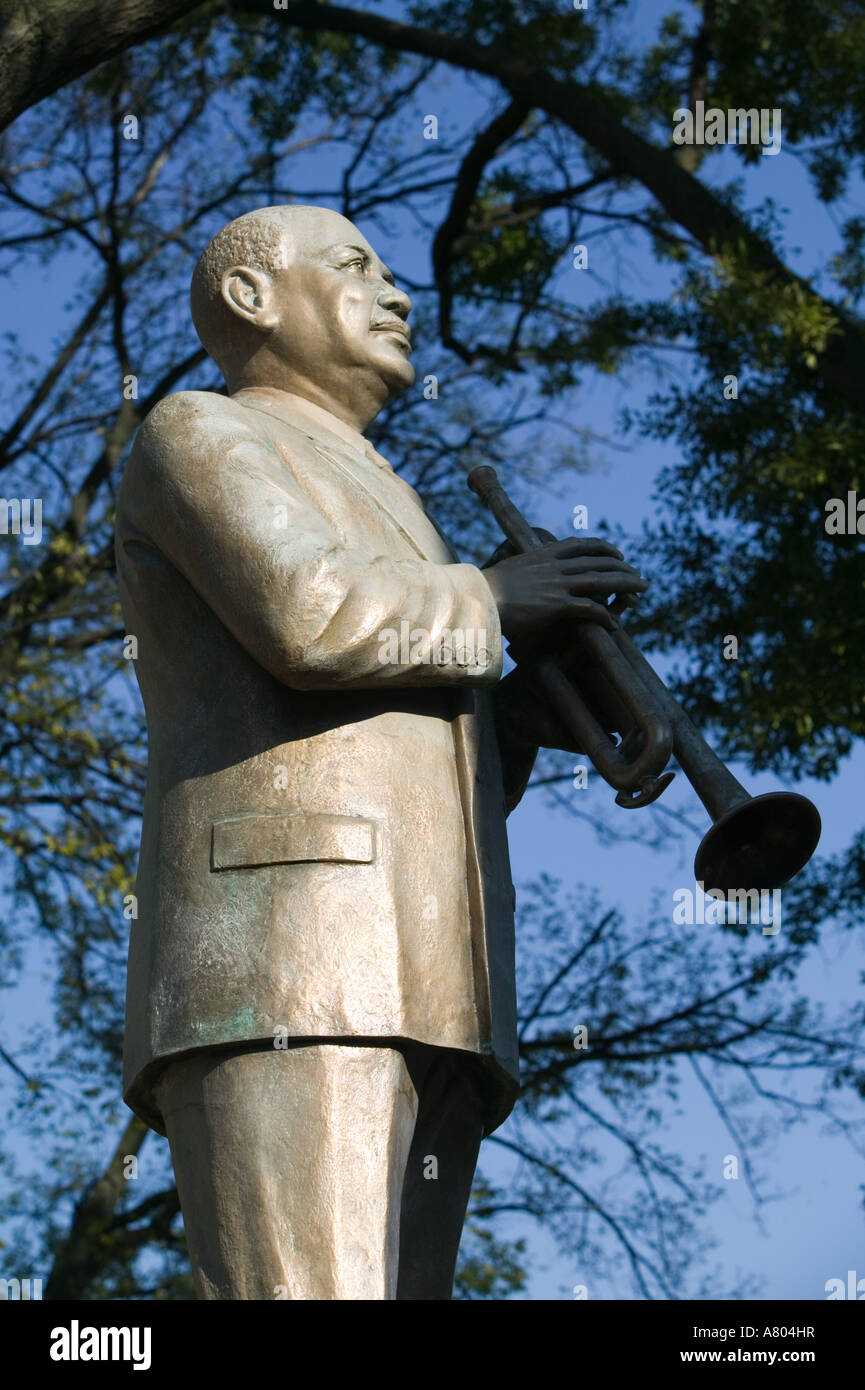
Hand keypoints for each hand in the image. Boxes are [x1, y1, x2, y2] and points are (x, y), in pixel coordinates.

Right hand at [483, 537, 648, 648]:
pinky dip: (604, 615)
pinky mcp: (556, 604)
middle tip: (639, 575)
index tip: (617, 552)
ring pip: (601, 580)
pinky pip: (589, 608)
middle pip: (599, 560)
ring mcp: (557, 584)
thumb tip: (523, 575)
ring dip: (625, 584)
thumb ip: (525, 570)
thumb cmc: (486, 591)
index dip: (604, 547)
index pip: (582, 544)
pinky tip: (613, 623)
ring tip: (642, 590)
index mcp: (544, 554)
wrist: (476, 600)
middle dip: (623, 566)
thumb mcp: (509, 570)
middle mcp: (554, 566)